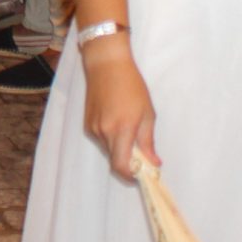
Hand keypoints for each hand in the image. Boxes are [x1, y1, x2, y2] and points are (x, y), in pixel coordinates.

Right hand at [82, 44, 155, 178]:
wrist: (106, 65)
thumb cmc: (132, 86)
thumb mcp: (147, 113)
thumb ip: (148, 141)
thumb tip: (154, 162)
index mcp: (122, 130)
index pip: (121, 166)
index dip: (132, 176)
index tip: (143, 174)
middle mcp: (104, 132)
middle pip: (115, 160)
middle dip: (129, 163)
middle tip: (142, 155)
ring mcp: (93, 128)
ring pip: (108, 150)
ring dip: (120, 149)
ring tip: (130, 131)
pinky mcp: (87, 124)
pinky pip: (101, 140)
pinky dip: (111, 140)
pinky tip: (117, 122)